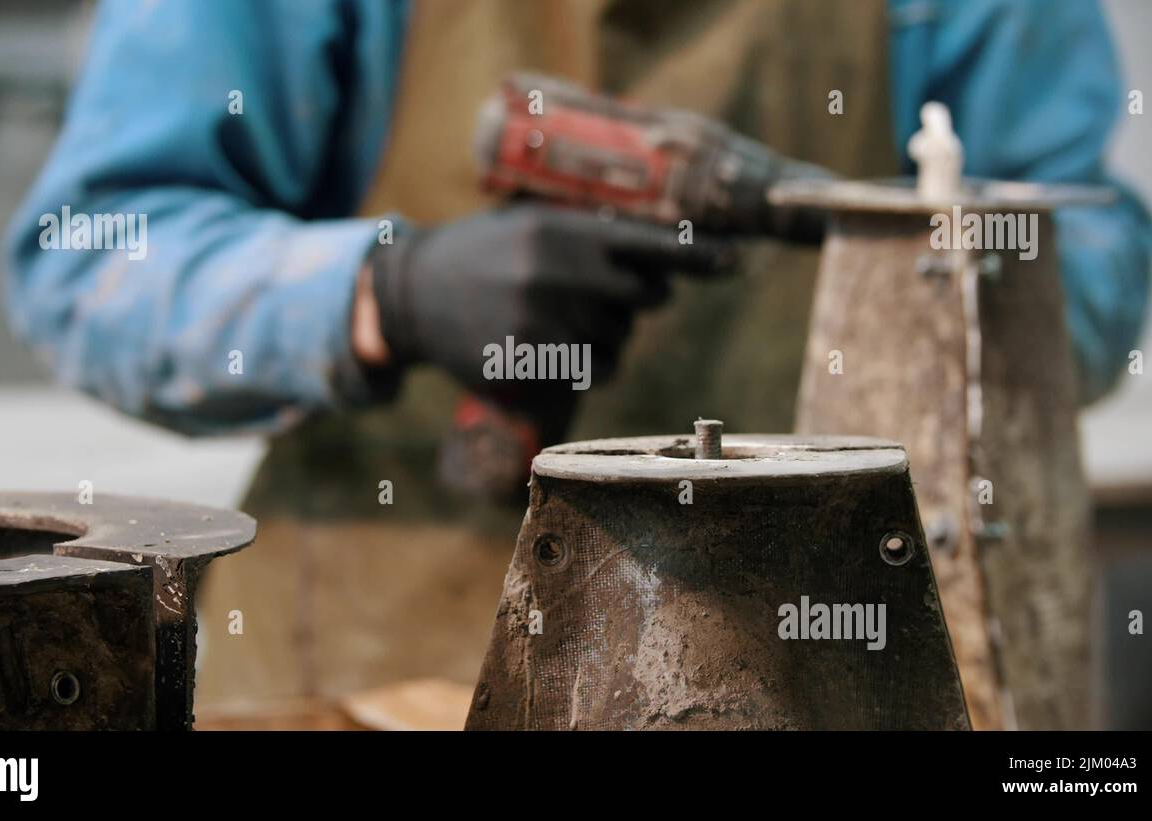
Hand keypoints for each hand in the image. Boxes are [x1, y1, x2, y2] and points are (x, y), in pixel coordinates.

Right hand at [361, 204, 737, 398]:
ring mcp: (543, 323)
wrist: (415, 291)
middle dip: (637, 297)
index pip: (651, 244)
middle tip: (599, 291)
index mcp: (564, 230)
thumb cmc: (487, 252)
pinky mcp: (528, 365)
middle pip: (645, 298)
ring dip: (606, 334)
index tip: (736, 261)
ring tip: (560, 318)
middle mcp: (558, 274)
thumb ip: (594, 236)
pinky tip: (551, 346)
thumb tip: (671, 263)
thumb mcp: (534, 224)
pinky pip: (591, 372)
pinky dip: (585, 364)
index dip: (699, 255)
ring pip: (619, 342)